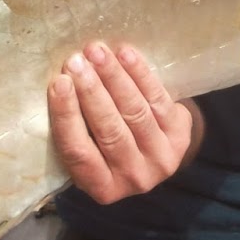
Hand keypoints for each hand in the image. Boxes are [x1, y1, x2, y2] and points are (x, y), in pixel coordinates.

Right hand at [47, 41, 200, 203]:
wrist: (157, 145)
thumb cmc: (107, 144)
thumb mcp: (89, 149)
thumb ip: (76, 128)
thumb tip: (59, 82)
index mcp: (101, 187)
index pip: (78, 152)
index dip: (67, 116)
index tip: (58, 82)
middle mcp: (133, 178)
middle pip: (109, 130)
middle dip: (91, 91)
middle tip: (74, 61)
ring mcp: (161, 159)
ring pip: (134, 112)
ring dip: (113, 77)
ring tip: (96, 52)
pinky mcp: (181, 135)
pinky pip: (158, 99)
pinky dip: (140, 74)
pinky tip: (125, 54)